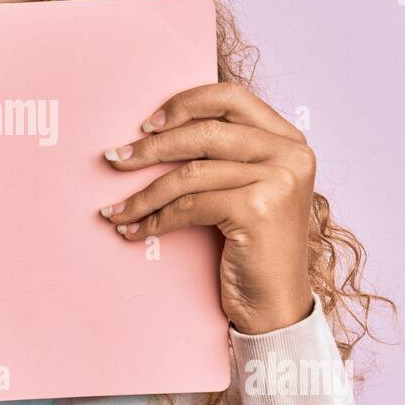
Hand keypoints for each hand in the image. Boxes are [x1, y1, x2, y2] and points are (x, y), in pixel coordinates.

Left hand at [99, 82, 315, 334]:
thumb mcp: (247, 188)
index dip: (185, 104)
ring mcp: (278, 180)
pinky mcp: (258, 209)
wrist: (276, 306)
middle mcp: (290, 154)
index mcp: (288, 139)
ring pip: (189, 173)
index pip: (231, 98)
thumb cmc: (254, 248)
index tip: (146, 124)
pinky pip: (189, 206)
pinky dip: (155, 219)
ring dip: (143, 193)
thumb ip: (224, 156)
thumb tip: (155, 131)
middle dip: (151, 149)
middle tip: (114, 160)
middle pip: (203, 133)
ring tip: (114, 208)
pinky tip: (135, 230)